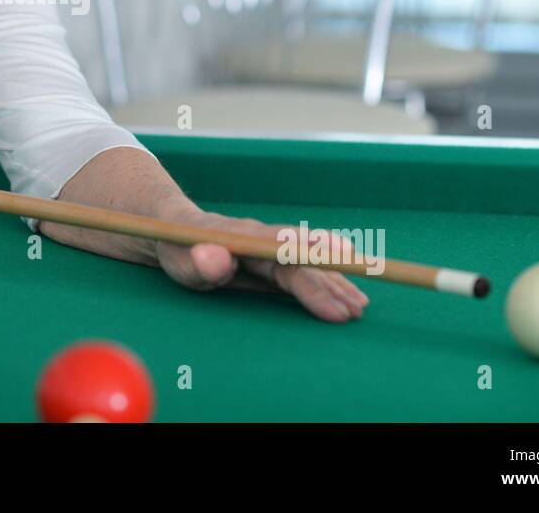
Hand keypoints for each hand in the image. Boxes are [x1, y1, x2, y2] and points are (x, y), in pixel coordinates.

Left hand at [154, 203, 369, 322]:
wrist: (177, 229)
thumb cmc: (178, 247)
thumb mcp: (180, 257)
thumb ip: (199, 259)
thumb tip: (215, 258)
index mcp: (246, 236)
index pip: (281, 247)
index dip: (307, 258)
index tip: (332, 265)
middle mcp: (266, 240)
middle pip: (304, 260)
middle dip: (329, 283)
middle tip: (353, 311)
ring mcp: (274, 250)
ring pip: (312, 266)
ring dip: (338, 284)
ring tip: (361, 307)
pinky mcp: (276, 263)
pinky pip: (310, 271)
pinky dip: (332, 282)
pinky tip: (353, 294)